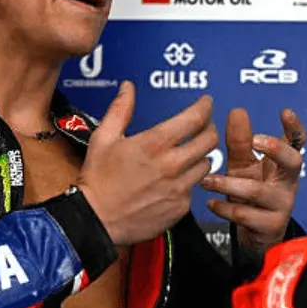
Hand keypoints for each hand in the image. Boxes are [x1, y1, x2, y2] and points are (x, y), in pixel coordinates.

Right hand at [77, 81, 217, 245]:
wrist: (96, 219)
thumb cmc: (98, 178)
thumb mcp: (104, 138)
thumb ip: (120, 110)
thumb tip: (128, 88)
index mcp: (154, 143)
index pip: (195, 118)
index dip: (205, 106)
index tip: (206, 102)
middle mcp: (172, 165)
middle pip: (210, 140)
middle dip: (208, 128)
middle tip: (201, 126)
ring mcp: (179, 188)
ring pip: (206, 164)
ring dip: (199, 156)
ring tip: (186, 154)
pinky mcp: (180, 207)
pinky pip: (194, 188)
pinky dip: (188, 180)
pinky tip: (173, 179)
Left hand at [200, 107, 306, 254]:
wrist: (254, 234)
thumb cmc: (250, 193)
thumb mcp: (242, 165)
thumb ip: (240, 141)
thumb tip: (238, 111)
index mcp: (282, 164)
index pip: (296, 142)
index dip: (294, 127)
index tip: (286, 112)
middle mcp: (287, 182)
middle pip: (293, 162)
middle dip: (276, 148)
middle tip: (255, 139)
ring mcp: (282, 205)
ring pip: (258, 191)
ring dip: (229, 184)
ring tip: (207, 180)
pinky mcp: (270, 225)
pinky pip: (245, 214)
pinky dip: (225, 208)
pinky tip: (211, 203)